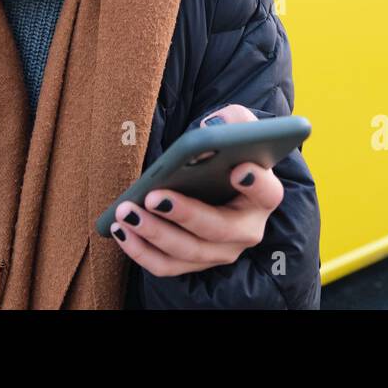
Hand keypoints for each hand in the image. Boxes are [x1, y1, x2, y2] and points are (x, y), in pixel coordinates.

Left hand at [109, 103, 283, 276]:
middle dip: (184, 214)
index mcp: (264, 195)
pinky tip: (120, 230)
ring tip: (126, 212)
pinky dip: (141, 251)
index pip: (267, 192)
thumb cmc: (226, 151)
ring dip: (154, 234)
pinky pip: (166, 266)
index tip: (238, 169)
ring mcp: (221, 251)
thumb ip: (233, 121)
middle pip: (219, 229)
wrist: (214, 177)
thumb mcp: (235, 128)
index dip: (256, 183)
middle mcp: (247, 230)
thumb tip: (211, 128)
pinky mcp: (193, 262)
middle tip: (153, 196)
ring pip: (189, 252)